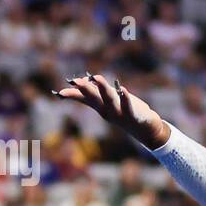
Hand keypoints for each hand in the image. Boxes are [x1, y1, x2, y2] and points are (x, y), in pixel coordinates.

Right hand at [54, 74, 169, 150]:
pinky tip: (123, 89)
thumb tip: (76, 83)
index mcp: (100, 107)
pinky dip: (125, 99)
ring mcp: (120, 114)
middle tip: (77, 81)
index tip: (61, 92)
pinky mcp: (133, 116)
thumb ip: (92, 94)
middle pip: (95, 99)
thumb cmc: (124, 111)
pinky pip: (128, 107)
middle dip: (87, 90)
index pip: (84, 99)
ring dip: (104, 90)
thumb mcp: (106, 103)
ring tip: (98, 78)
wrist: (144, 128)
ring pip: (110, 101)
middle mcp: (108, 111)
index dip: (73, 95)